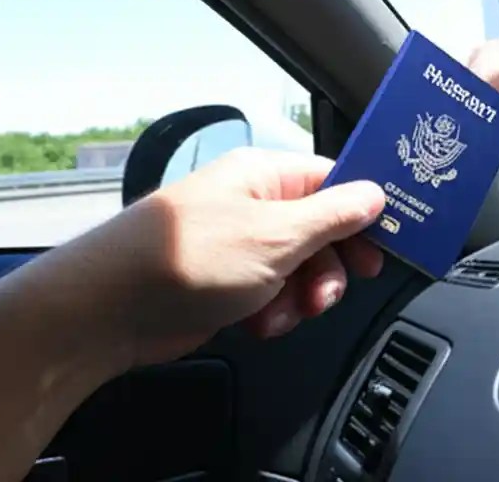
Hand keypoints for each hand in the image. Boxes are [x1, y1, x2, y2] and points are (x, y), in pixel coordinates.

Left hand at [78, 148, 385, 366]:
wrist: (113, 308)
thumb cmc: (189, 258)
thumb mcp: (276, 234)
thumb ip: (333, 216)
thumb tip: (375, 194)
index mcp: (264, 175)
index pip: (333, 180)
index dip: (364, 213)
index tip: (386, 246)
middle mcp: (252, 203)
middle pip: (321, 230)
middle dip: (329, 268)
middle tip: (328, 293)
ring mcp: (238, 244)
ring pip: (299, 269)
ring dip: (300, 297)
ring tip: (281, 313)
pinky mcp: (225, 283)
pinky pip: (271, 295)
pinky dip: (272, 313)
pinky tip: (257, 324)